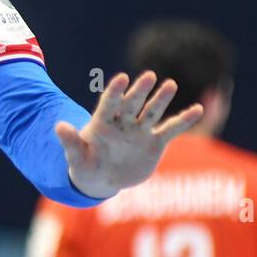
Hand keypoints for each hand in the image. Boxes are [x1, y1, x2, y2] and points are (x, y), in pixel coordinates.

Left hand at [56, 70, 203, 198]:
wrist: (103, 180)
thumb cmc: (86, 166)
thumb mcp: (76, 157)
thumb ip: (70, 142)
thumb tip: (59, 126)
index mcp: (102, 123)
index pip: (109, 104)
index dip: (115, 92)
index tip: (122, 78)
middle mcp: (123, 123)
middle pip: (132, 103)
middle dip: (140, 90)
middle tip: (149, 76)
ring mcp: (140, 131)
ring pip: (152, 112)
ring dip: (161, 99)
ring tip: (170, 84)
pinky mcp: (154, 142)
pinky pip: (171, 129)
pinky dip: (184, 120)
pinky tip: (198, 109)